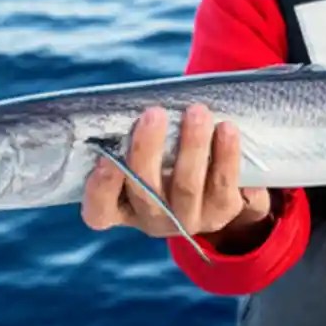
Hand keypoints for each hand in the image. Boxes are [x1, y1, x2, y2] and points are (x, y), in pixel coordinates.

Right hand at [81, 103, 273, 251]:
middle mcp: (152, 220)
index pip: (99, 211)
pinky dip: (224, 155)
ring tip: (196, 112)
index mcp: (122, 209)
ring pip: (186, 186)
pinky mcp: (221, 212)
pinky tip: (226, 128)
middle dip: (147, 150)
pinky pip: (222, 184)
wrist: (218, 185)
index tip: (103, 158)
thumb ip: (136, 137)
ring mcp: (188, 219)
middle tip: (153, 113)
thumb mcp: (146, 154)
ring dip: (191, 146)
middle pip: (145, 192)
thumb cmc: (167, 158)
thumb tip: (139, 105)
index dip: (100, 188)